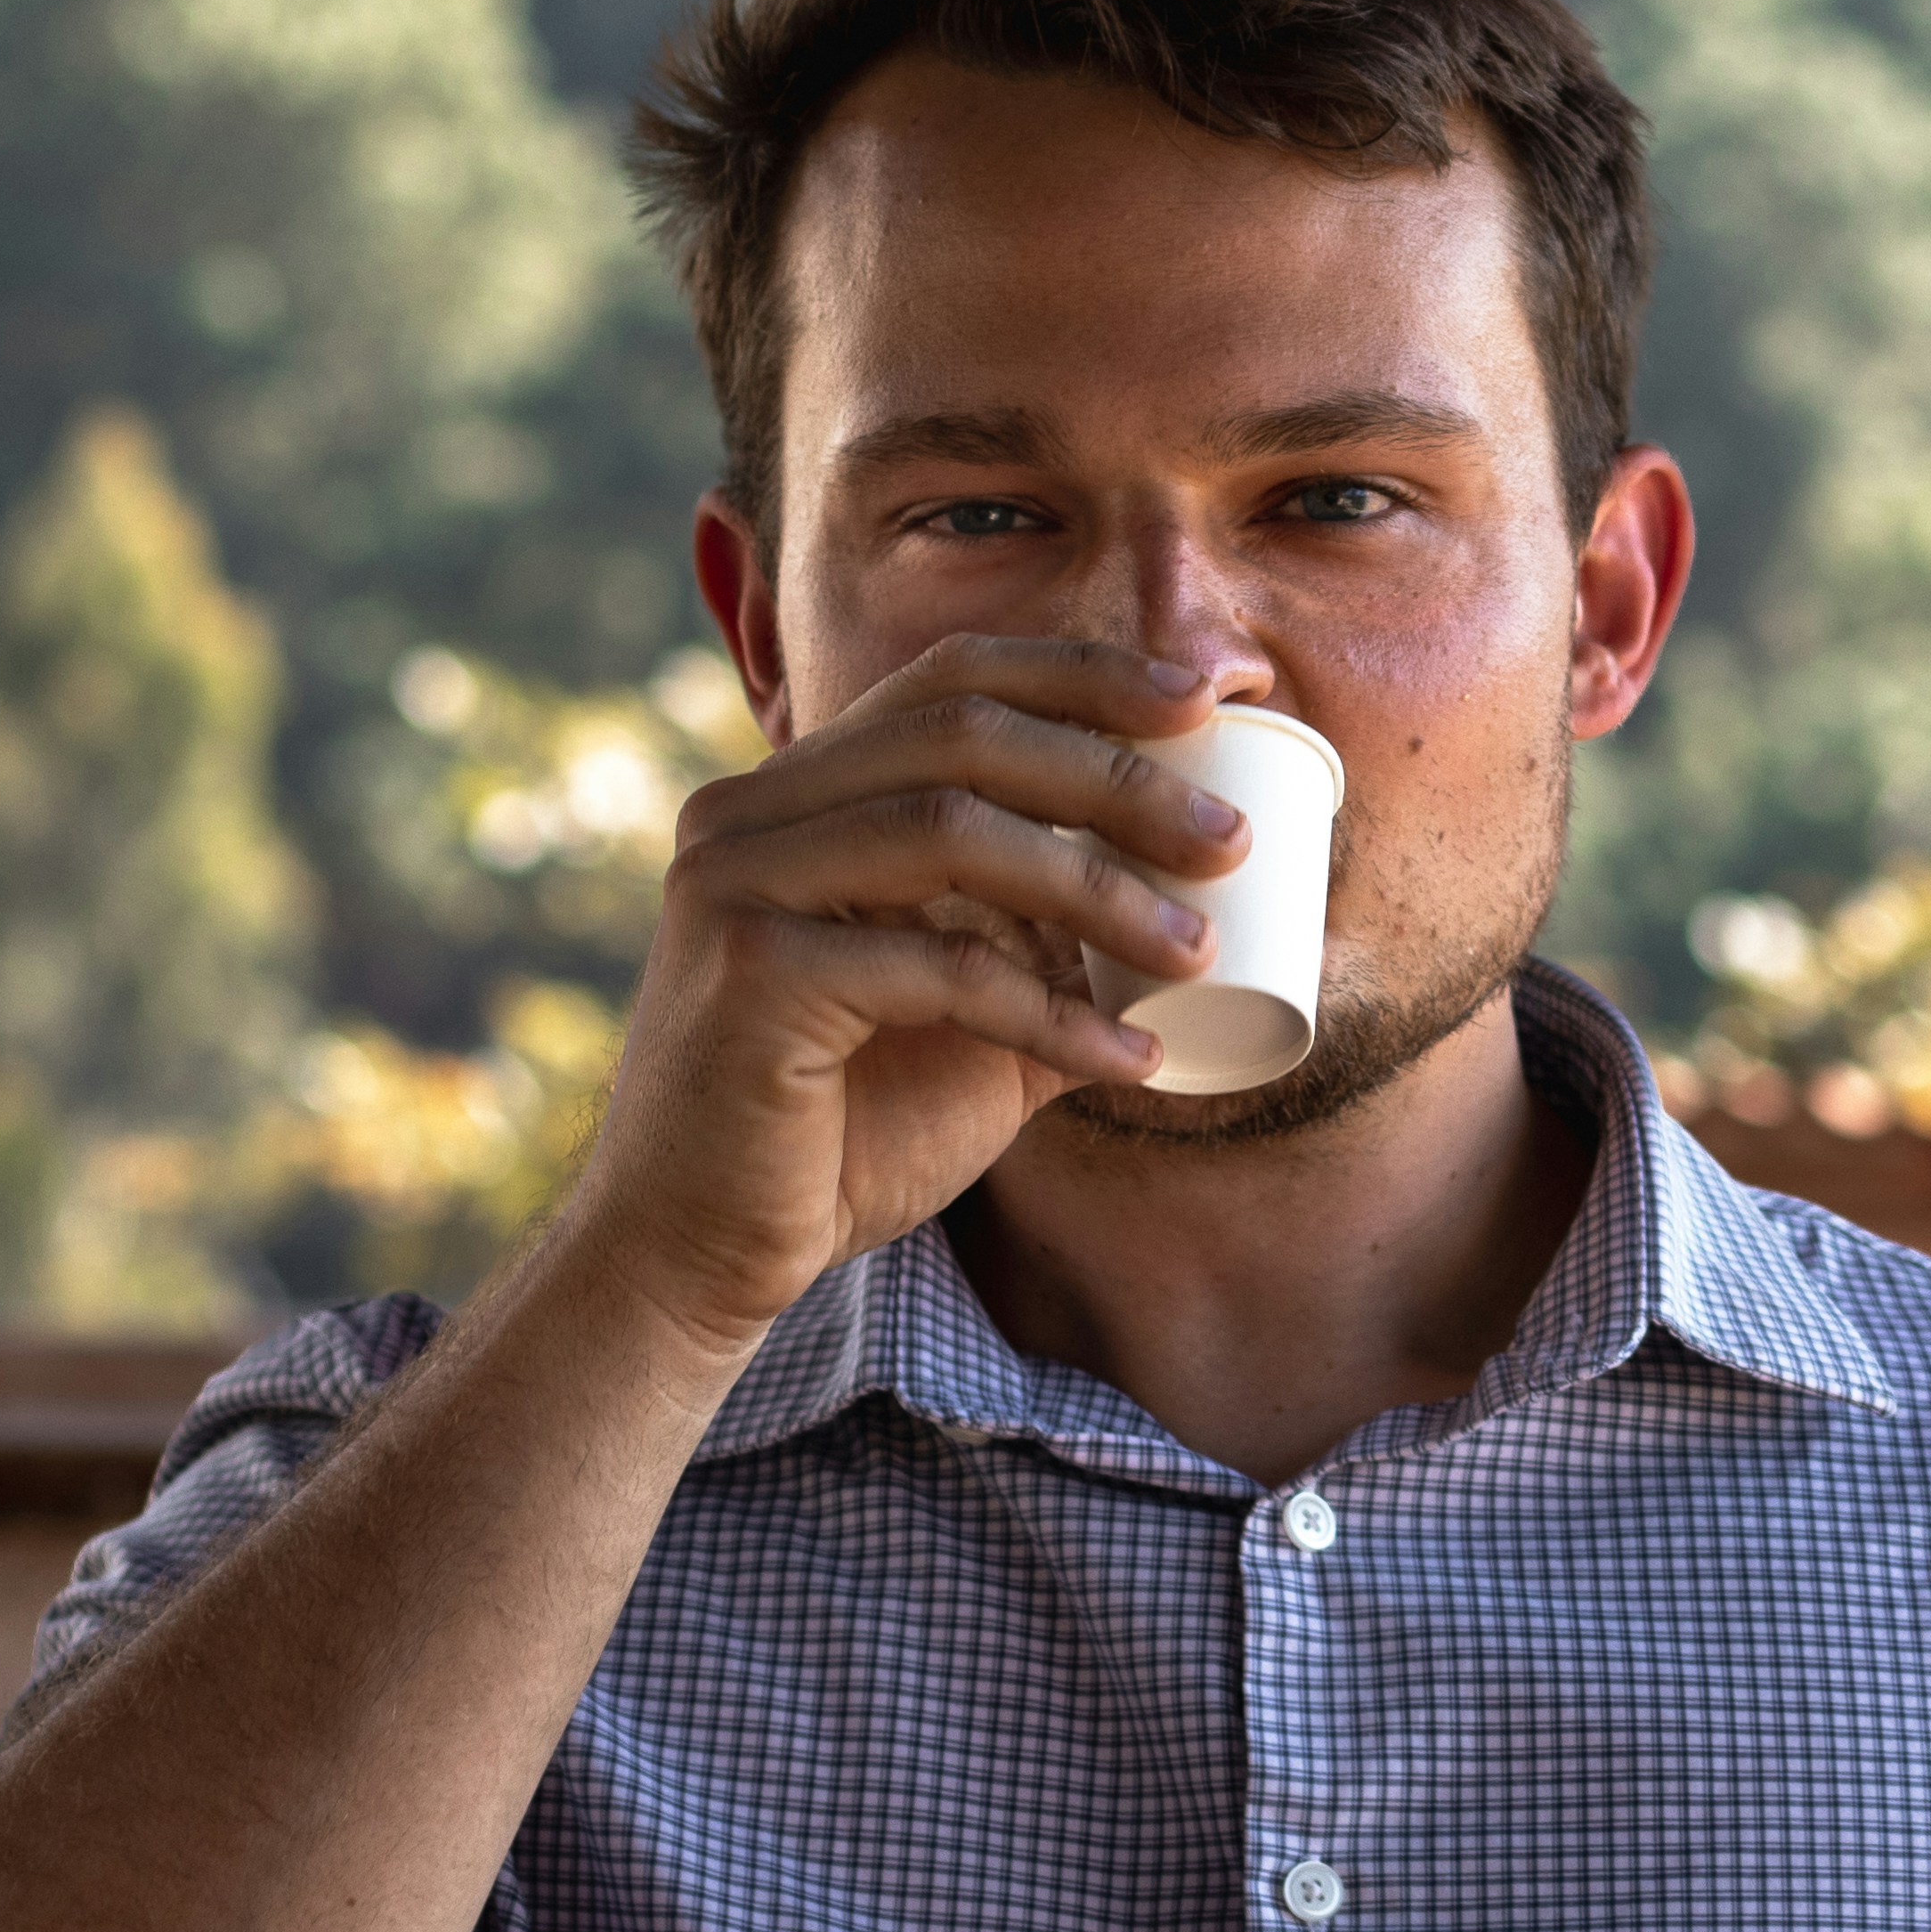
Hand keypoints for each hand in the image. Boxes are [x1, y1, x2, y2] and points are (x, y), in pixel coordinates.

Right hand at [552, 635, 1247, 1347]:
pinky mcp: (752, 972)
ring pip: (951, 831)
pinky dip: (1052, 1014)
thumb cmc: (833, 1137)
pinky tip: (1132, 1060)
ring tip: (1200, 951)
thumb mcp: (970, 1023)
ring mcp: (736, 881)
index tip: (1206, 701)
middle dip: (1116, 776)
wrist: (701, 1256)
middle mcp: (750, 812)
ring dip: (1099, 888)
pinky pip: (939, 967)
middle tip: (1229, 842)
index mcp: (798, 794)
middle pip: (962, 734)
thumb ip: (1052, 958)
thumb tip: (1200, 919)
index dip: (1083, 675)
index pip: (949, 682)